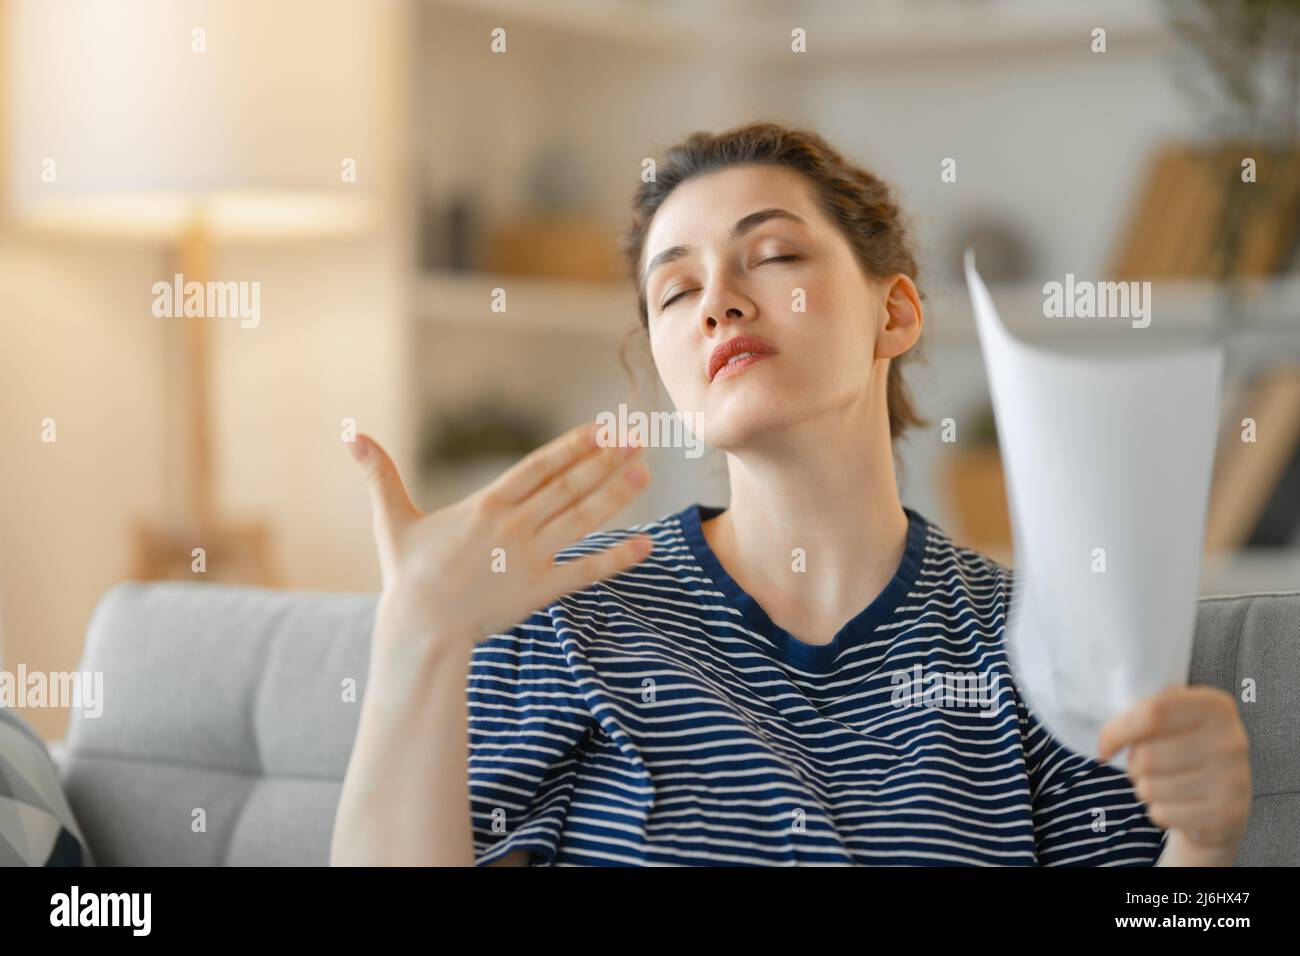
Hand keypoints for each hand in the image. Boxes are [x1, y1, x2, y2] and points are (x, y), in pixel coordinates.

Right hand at [347, 420, 652, 659]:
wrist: (420, 631)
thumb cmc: (407, 576)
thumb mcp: (392, 521)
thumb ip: (380, 476)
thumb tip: (351, 435)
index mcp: (486, 506)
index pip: (538, 466)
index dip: (573, 445)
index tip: (601, 427)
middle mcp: (513, 527)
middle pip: (569, 486)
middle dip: (606, 460)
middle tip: (637, 439)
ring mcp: (530, 559)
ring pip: (582, 520)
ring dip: (617, 495)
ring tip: (644, 472)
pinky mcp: (540, 591)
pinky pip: (586, 571)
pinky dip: (617, 558)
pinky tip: (645, 545)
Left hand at [1097, 684, 1250, 861]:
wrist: (1225, 795)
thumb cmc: (1185, 748)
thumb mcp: (1172, 718)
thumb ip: (1143, 714)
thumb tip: (1107, 741)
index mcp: (1214, 706)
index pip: (1152, 713)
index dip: (1118, 731)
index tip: (1104, 746)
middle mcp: (1231, 740)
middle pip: (1147, 755)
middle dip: (1133, 765)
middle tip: (1145, 767)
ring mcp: (1234, 778)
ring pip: (1150, 787)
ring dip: (1145, 789)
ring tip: (1163, 784)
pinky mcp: (1228, 813)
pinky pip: (1163, 813)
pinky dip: (1159, 811)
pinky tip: (1177, 804)